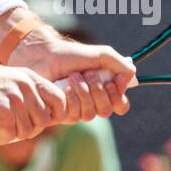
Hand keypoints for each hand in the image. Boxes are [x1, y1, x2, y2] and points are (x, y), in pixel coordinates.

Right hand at [0, 57, 68, 144]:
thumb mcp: (8, 78)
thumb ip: (27, 91)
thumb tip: (46, 115)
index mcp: (29, 77)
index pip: (59, 99)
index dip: (55, 115)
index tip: (42, 121)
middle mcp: (24, 87)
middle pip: (43, 120)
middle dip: (31, 129)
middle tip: (14, 128)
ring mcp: (13, 99)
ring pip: (27, 130)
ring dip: (15, 135)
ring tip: (1, 129)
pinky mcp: (0, 113)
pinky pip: (11, 135)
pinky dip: (3, 139)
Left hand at [7, 27, 136, 123]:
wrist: (44, 55)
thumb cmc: (71, 55)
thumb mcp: (103, 55)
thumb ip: (123, 66)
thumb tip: (126, 86)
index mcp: (104, 91)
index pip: (121, 106)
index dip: (118, 98)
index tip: (111, 83)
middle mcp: (92, 103)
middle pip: (107, 111)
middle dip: (98, 91)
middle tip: (87, 74)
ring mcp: (76, 111)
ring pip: (90, 114)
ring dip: (83, 92)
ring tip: (72, 77)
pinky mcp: (61, 115)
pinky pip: (74, 115)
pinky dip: (71, 97)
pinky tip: (64, 86)